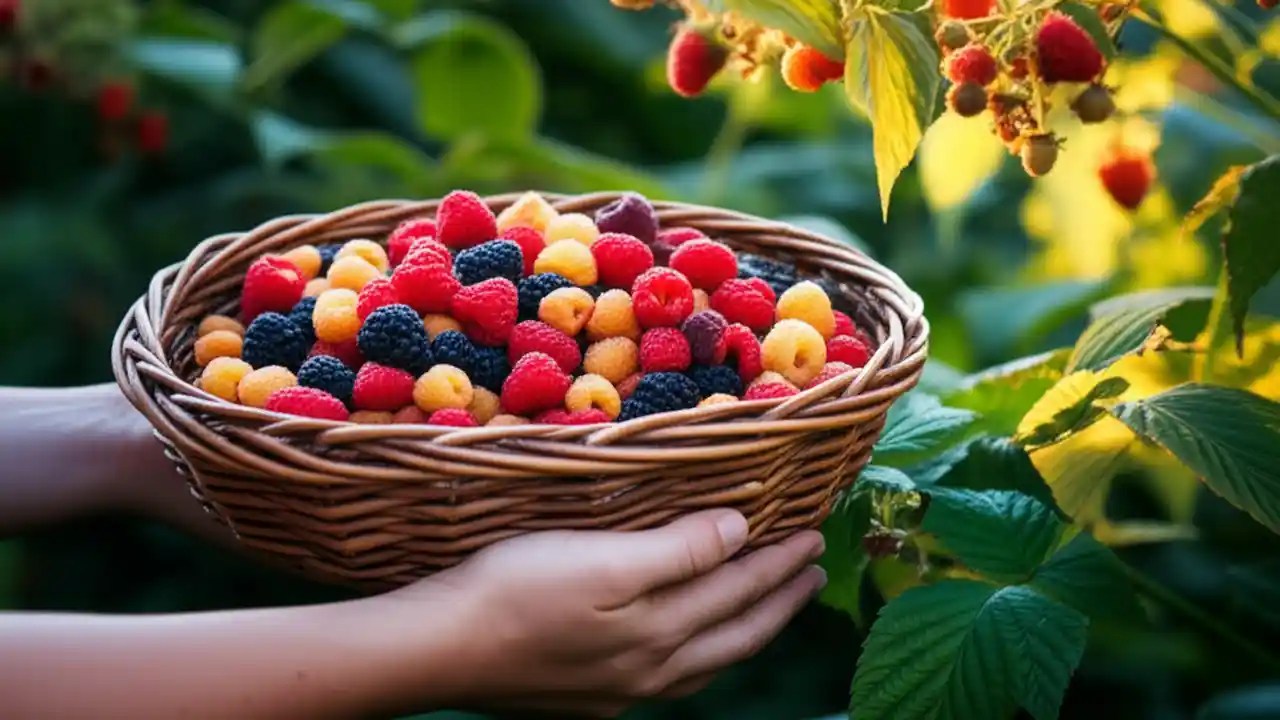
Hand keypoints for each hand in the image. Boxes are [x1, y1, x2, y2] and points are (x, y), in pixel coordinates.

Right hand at [372, 510, 826, 717]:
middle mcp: (651, 670)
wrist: (439, 649)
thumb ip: (680, 551)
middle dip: (779, 600)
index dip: (779, 560)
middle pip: (735, 633)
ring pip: (706, 663)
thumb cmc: (517, 589)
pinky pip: (670, 679)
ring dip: (745, 631)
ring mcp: (620, 691)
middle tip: (814, 572)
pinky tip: (687, 649)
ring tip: (768, 611)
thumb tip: (742, 531)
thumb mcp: (605, 560)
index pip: (740, 588)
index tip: (814, 533)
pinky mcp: (589, 699)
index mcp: (661, 631)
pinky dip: (700, 657)